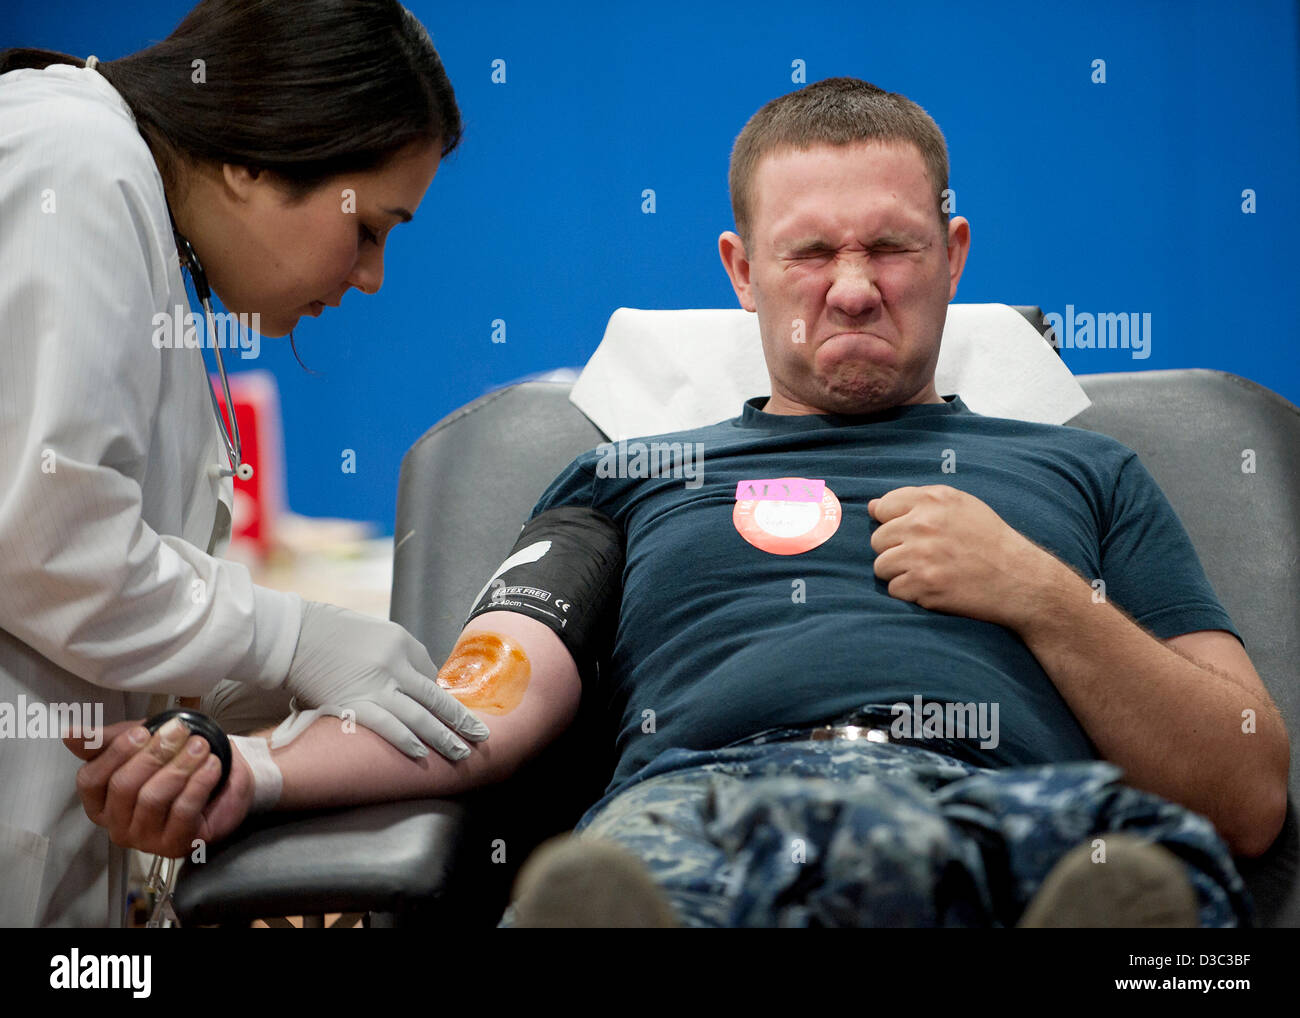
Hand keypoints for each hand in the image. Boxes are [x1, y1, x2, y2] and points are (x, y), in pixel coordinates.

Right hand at [65, 718, 252, 857]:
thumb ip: (105, 741)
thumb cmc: (170, 763)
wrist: (219, 782)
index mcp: (99, 801)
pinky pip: (183, 811)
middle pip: (124, 787)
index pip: (91, 780)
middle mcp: (116, 824)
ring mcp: (144, 838)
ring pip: (153, 798)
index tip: (142, 731)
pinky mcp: (174, 845)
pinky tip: (211, 765)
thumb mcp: (138, 744)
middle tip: (179, 731)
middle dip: (154, 754)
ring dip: (179, 766)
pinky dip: (198, 783)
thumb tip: (69, 735)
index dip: (116, 753)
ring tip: (199, 746)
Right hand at [278, 601, 489, 760]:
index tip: (451, 716)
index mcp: (401, 641)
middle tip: (481, 736)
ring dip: (443, 737)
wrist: (291, 635)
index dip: (442, 698)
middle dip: (461, 720)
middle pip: (435, 698)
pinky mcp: (353, 702)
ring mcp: (376, 684)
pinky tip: (422, 753)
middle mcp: (395, 662)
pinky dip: (406, 740)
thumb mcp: (372, 634)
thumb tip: (416, 686)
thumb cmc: (328, 634)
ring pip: (420, 716)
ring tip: (461, 753)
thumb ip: (394, 658)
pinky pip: (387, 725)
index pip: (430, 674)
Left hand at [868, 485, 1056, 629]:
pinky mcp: (924, 584)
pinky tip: (932, 588)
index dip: (892, 523)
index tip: (911, 534)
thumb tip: (872, 506)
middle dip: (894, 550)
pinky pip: (894, 589)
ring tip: (926, 573)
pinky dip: (909, 593)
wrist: (1020, 579)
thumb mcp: (960, 506)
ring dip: (898, 573)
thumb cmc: (990, 540)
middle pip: (877, 540)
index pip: (882, 508)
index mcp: (932, 499)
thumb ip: (916, 501)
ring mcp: (922, 555)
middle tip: (922, 558)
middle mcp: (923, 524)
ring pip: (880, 566)